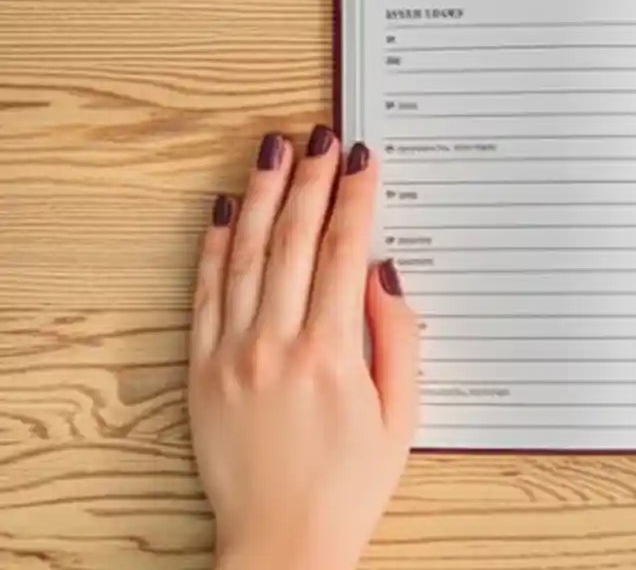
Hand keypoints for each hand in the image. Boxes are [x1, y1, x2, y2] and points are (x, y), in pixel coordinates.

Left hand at [189, 128, 417, 569]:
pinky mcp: (202, 370)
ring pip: (245, 255)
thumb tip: (382, 274)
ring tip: (273, 151)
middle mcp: (276, 344)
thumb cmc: (350, 484)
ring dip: (261, 196)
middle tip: (318, 137)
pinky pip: (205, 293)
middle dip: (309, 180)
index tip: (360, 160)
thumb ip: (397, 338)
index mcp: (332, 353)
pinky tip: (224, 210)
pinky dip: (213, 246)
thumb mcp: (402, 415)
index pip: (342, 251)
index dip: (353, 198)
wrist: (283, 541)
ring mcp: (232, 354)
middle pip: (293, 240)